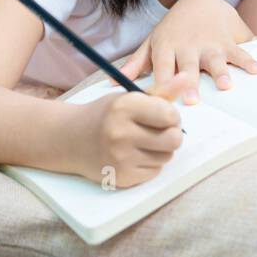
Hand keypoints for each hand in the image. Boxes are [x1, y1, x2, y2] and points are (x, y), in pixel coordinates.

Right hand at [69, 73, 189, 188]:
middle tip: (161, 130)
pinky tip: (135, 154)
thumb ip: (160, 91)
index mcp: (124, 107)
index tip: (163, 115)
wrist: (70, 139)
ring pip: (167, 157)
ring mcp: (120, 157)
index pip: (170, 115)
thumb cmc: (104, 115)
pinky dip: (150, 164)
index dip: (172, 115)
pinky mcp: (122, 177)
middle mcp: (121, 133)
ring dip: (161, 150)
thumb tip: (187, 79)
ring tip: (145, 141)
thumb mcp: (128, 97)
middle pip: (174, 139)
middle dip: (173, 134)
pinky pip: (154, 172)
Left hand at [118, 0, 256, 104]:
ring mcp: (209, 43)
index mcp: (167, 47)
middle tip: (192, 99)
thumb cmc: (173, 29)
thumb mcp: (153, 42)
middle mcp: (188, 46)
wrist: (201, 3)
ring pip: (215, 59)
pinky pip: (239, 51)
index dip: (161, 84)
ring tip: (226, 85)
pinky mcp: (228, 40)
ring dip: (221, 72)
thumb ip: (137, 63)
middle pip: (187, 66)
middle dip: (189, 82)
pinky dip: (249, 60)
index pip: (162, 68)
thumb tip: (114, 84)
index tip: (161, 101)